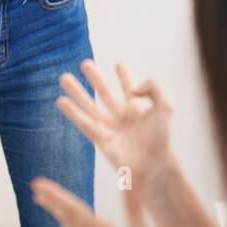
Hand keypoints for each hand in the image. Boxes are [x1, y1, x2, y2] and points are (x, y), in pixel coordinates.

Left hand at [31, 176, 154, 226]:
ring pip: (71, 224)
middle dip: (52, 199)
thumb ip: (133, 207)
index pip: (73, 208)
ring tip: (43, 201)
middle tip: (35, 186)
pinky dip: (70, 224)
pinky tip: (66, 225)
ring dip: (58, 210)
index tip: (39, 184)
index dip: (56, 194)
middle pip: (68, 214)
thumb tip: (130, 179)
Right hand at [57, 59, 173, 195]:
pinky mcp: (101, 139)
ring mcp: (110, 127)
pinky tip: (61, 101)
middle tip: (85, 62)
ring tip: (64, 77)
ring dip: (77, 92)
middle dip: (95, 78)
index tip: (118, 64)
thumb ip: (153, 87)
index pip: (129, 88)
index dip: (124, 76)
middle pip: (106, 93)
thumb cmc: (161, 138)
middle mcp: (122, 116)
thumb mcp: (165, 105)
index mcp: (138, 109)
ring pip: (90, 105)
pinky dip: (72, 112)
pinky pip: (84, 123)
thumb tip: (133, 87)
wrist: (153, 163)